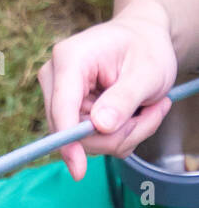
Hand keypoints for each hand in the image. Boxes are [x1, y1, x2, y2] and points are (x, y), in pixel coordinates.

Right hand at [36, 0, 176, 179]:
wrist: (142, 37)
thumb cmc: (146, 48)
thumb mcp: (147, 72)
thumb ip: (123, 99)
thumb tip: (99, 127)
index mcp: (69, 60)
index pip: (62, 107)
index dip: (69, 140)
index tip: (78, 169)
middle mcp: (55, 76)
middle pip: (73, 129)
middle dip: (117, 134)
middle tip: (153, 116)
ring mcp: (59, 93)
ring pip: (83, 138)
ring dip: (122, 134)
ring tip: (148, 110)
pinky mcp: (68, 107)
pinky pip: (88, 137)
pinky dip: (117, 134)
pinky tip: (133, 114)